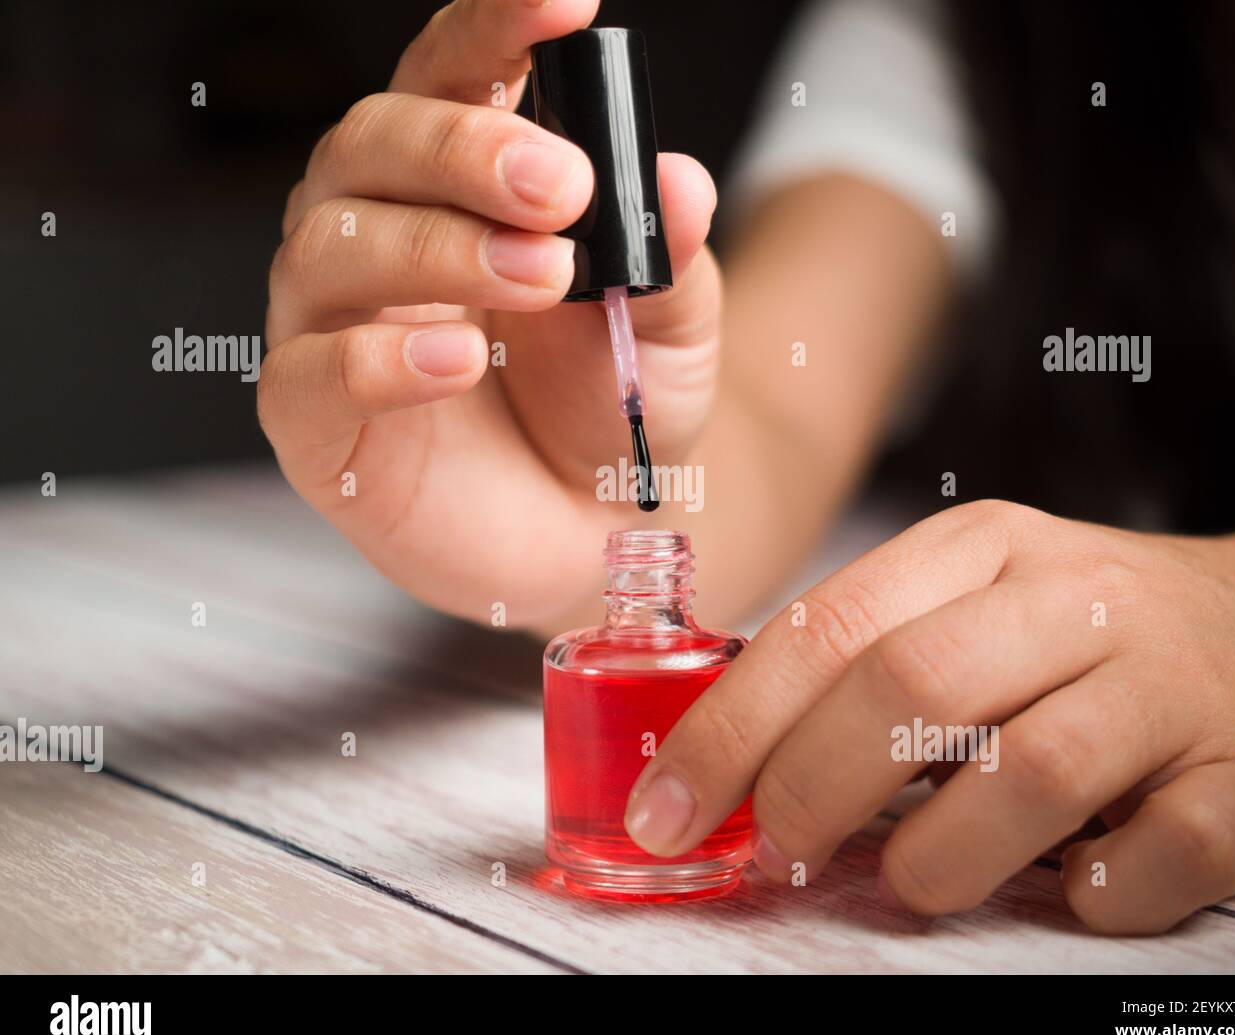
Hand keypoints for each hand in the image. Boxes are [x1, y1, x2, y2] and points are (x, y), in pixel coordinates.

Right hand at [260, 0, 720, 626]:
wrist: (585, 532)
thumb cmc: (610, 410)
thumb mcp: (668, 332)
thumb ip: (669, 260)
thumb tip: (675, 181)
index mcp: (454, 185)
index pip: (449, 76)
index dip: (494, 29)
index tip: (569, 5)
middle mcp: (376, 231)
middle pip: (373, 143)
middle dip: (466, 150)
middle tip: (559, 189)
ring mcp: (330, 322)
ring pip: (332, 243)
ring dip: (439, 247)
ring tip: (542, 277)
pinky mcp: (311, 418)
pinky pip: (310, 373)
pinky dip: (378, 360)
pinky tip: (461, 361)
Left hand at [624, 500, 1234, 932]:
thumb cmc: (1083, 635)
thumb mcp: (969, 603)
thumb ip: (861, 666)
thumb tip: (727, 764)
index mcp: (980, 550)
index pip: (826, 628)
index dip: (732, 727)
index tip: (668, 807)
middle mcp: (1071, 598)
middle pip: (910, 686)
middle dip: (811, 788)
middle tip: (776, 854)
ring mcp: (1165, 681)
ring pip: (1033, 770)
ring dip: (940, 854)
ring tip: (912, 883)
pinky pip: (1164, 849)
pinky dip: (1099, 889)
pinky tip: (1068, 887)